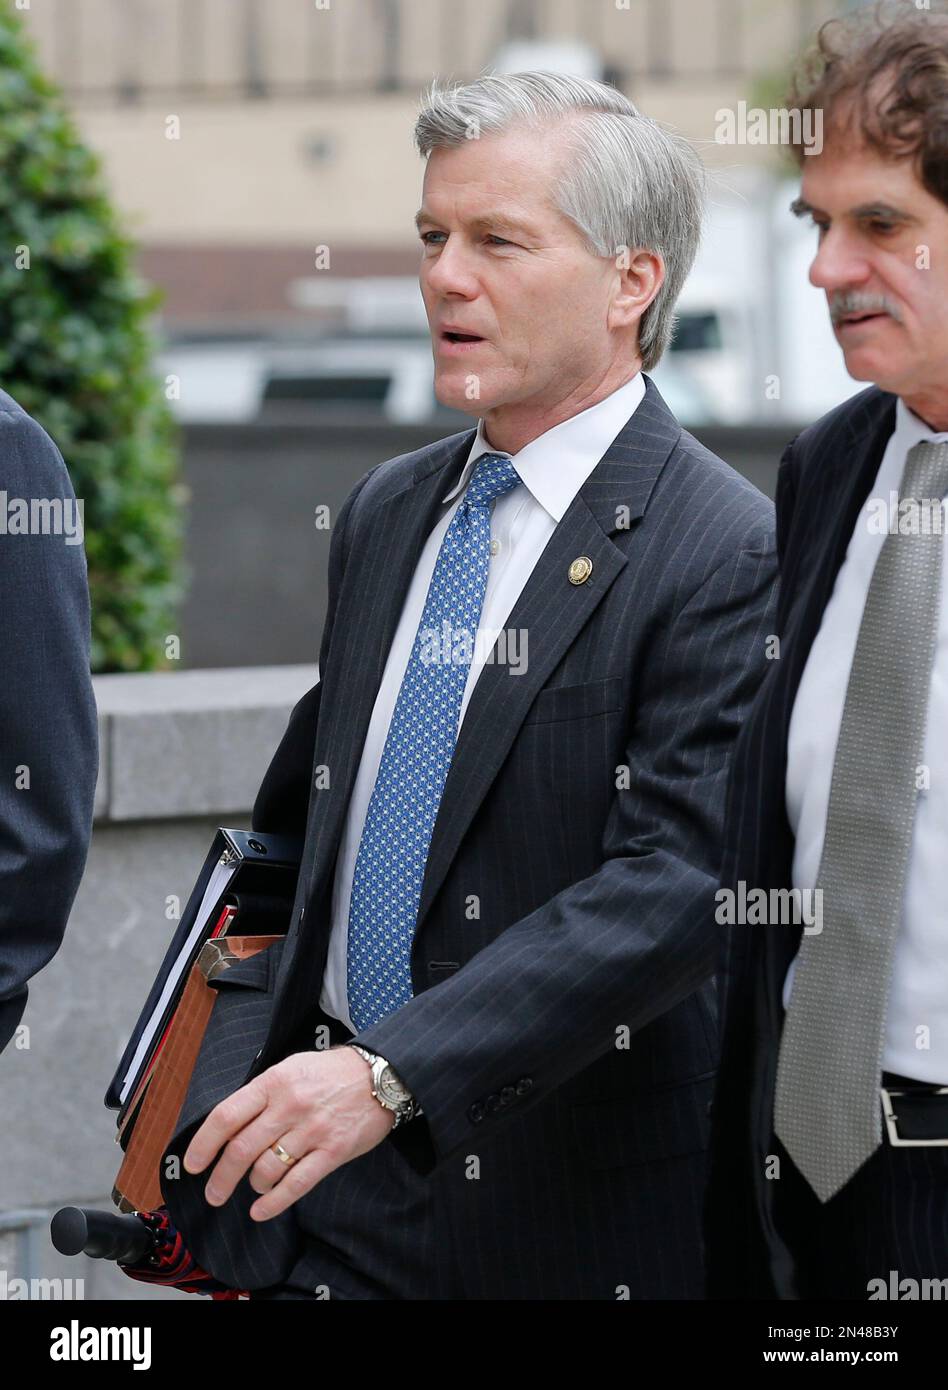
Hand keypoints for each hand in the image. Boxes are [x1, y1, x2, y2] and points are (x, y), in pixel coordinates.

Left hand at [181, 1045, 394, 1220]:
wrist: (380, 1075)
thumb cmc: (330, 1073)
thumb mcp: (290, 1069)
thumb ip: (261, 1095)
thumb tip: (229, 1127)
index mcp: (274, 1082)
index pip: (226, 1116)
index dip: (203, 1144)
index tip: (193, 1164)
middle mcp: (289, 1106)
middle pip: (241, 1150)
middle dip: (221, 1178)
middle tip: (213, 1193)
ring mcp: (311, 1130)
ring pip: (266, 1170)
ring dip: (252, 1185)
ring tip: (253, 1186)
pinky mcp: (332, 1151)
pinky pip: (295, 1185)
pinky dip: (273, 1202)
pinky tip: (261, 1210)